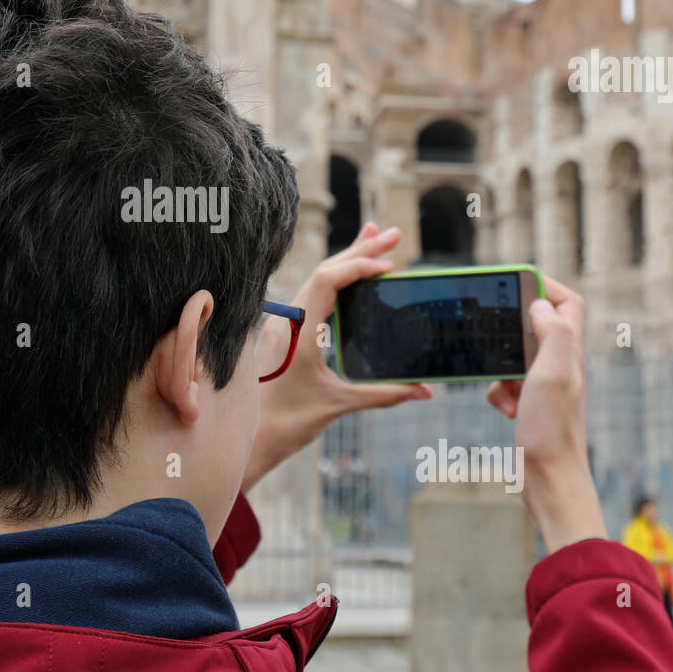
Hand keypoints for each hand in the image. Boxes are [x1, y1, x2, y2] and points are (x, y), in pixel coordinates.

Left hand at [243, 222, 432, 489]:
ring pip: (317, 281)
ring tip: (376, 239)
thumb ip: (382, 395)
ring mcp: (284, 324)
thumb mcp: (337, 405)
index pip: (327, 281)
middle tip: (393, 234)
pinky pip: (312, 296)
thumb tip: (424, 391)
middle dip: (360, 251)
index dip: (357, 266)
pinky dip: (336, 281)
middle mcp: (288, 320)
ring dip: (347, 261)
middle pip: (325, 272)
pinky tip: (352, 276)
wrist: (248, 437)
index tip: (388, 266)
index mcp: (297, 331)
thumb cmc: (286, 422)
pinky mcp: (285, 333)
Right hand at [485, 274, 606, 551]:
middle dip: (511, 327)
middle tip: (490, 327)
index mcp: (570, 352)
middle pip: (537, 325)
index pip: (568, 302)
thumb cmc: (553, 430)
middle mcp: (561, 365)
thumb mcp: (553, 375)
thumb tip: (540, 305)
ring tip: (501, 381)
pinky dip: (497, 392)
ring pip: (515, 355)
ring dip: (500, 365)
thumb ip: (553, 335)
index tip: (514, 286)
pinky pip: (504, 384)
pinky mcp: (529, 405)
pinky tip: (504, 409)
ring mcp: (545, 386)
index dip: (544, 287)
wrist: (549, 481)